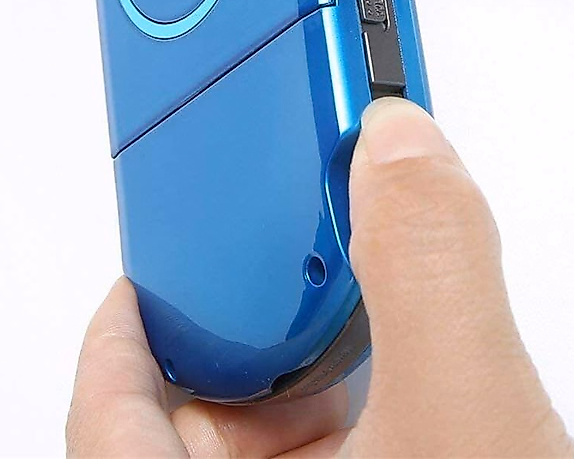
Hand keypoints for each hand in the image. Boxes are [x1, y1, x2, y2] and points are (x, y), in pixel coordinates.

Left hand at [66, 98, 573, 457]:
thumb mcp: (469, 419)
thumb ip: (429, 270)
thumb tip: (400, 145)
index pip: (105, 404)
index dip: (126, 309)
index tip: (162, 247)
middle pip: (198, 408)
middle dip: (252, 320)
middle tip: (291, 260)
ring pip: (274, 439)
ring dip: (319, 366)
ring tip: (365, 309)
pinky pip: (338, 457)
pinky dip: (369, 407)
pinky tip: (417, 378)